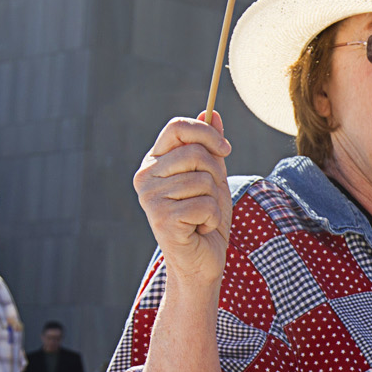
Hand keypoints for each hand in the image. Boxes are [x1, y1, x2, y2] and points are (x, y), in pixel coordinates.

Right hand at [134, 114, 232, 287]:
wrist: (201, 259)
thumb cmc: (205, 216)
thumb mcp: (213, 176)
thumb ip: (211, 147)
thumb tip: (212, 112)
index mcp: (154, 161)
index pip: (177, 127)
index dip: (207, 133)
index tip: (225, 149)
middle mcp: (145, 176)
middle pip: (195, 152)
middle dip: (216, 175)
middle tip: (210, 196)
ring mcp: (150, 198)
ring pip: (203, 180)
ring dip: (214, 200)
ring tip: (201, 215)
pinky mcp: (161, 219)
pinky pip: (205, 204)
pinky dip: (212, 218)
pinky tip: (199, 228)